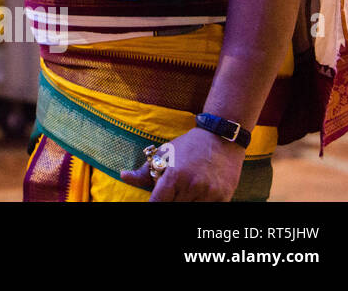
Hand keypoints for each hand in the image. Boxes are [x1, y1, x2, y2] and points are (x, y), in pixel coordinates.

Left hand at [119, 128, 245, 200]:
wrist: (220, 139)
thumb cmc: (188, 147)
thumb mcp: (164, 154)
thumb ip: (144, 171)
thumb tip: (123, 176)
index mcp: (174, 175)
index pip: (157, 202)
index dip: (154, 204)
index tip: (153, 202)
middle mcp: (192, 186)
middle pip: (173, 206)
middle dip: (169, 201)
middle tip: (171, 193)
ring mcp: (209, 193)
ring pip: (190, 209)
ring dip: (184, 202)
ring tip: (183, 192)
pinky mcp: (223, 197)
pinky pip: (207, 209)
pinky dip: (199, 204)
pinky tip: (197, 195)